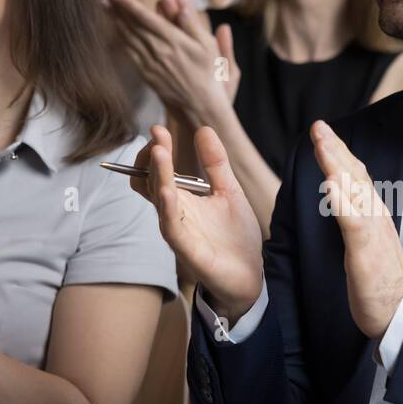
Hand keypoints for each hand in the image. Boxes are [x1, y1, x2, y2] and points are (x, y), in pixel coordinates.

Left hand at [102, 0, 239, 125]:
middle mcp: (158, 51)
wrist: (201, 108)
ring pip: (128, 38)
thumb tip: (181, 2)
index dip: (128, 3)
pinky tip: (117, 30)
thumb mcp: (209, 47)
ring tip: (105, 6)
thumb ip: (193, 24)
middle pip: (132, 25)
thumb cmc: (210, 76)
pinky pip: (131, 53)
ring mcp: (150, 64)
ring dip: (115, 20)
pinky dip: (121, 39)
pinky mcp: (147, 75)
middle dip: (116, 8)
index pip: (145, 17)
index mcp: (173, 41)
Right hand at [133, 123, 261, 322]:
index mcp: (182, 200)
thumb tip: (203, 129)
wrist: (251, 274)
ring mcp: (178, 231)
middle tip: (157, 136)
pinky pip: (170, 226)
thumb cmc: (236, 236)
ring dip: (157, 175)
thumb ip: (216, 163)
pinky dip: (167, 207)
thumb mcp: (229, 192)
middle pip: (150, 182)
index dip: (155, 151)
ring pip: (158, 200)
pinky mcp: (187, 250)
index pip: (157, 172)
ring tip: (158, 151)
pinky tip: (168, 190)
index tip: (158, 129)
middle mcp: (174, 214)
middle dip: (151, 158)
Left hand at [310, 120, 402, 339]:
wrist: (399, 310)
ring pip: (353, 190)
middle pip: (354, 174)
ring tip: (322, 142)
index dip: (339, 153)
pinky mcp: (365, 248)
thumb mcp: (366, 243)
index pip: (355, 176)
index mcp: (372, 214)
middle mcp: (374, 215)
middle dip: (335, 148)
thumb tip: (343, 200)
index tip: (323, 134)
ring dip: (337, 164)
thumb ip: (357, 220)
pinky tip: (330, 184)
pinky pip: (352, 221)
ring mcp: (371, 230)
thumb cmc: (380, 280)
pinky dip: (341, 200)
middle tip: (319, 126)